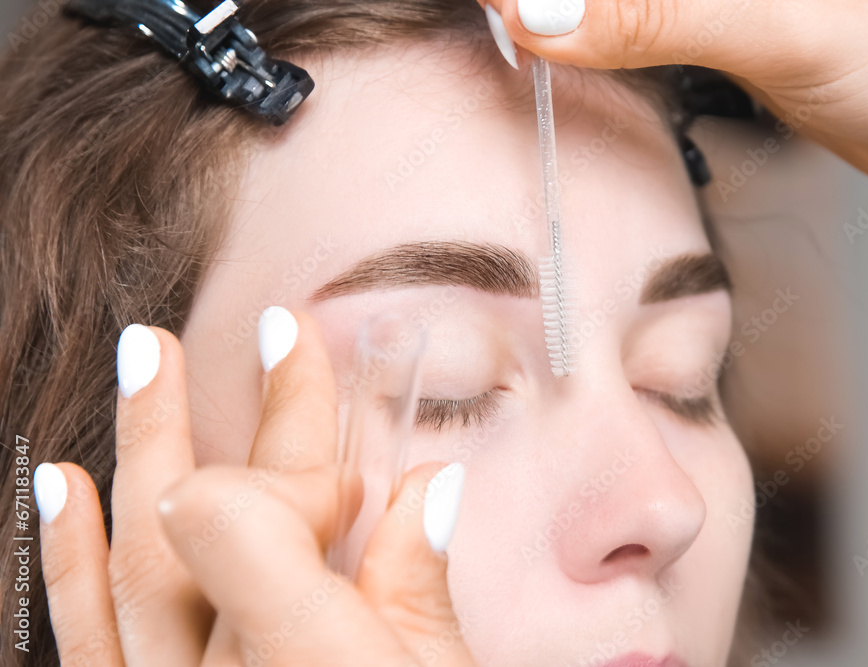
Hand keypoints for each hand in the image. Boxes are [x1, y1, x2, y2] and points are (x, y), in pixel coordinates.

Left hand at [34, 308, 475, 665]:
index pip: (252, 520)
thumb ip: (420, 591)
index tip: (328, 406)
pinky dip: (67, 558)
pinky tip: (59, 483)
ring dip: (134, 445)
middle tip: (248, 330)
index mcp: (304, 661)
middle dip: (230, 413)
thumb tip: (430, 489)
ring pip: (132, 563)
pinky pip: (86, 638)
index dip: (295, 448)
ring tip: (143, 358)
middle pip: (204, 520)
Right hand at [480, 0, 867, 207]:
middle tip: (482, 29)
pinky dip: (583, 32)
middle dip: (536, 5)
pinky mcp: (709, 16)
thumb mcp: (776, 28)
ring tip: (500, 35)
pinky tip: (553, 49)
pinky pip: (625, 15)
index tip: (484, 11)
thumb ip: (653, 13)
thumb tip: (536, 11)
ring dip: (553, 15)